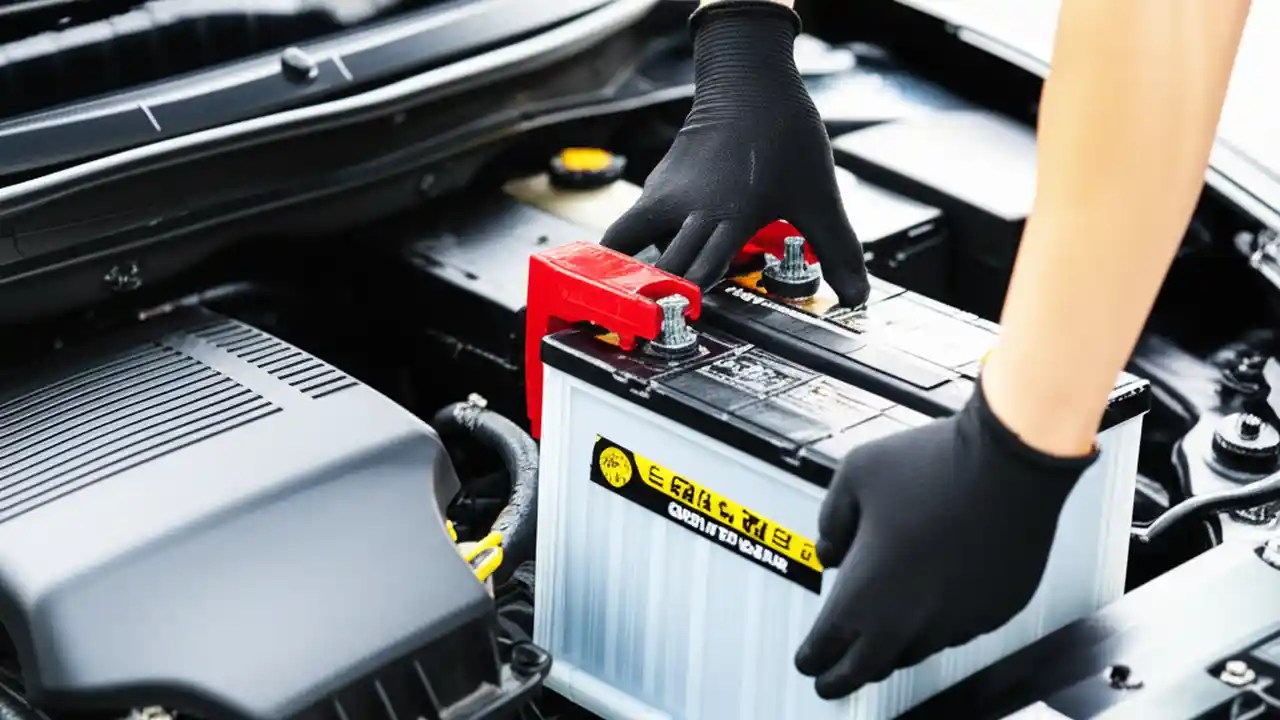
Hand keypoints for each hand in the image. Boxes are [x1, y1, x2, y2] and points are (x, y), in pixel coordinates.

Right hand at [601, 0, 868, 306]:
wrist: (750, 80)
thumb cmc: (784, 134)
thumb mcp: (820, 197)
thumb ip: (838, 250)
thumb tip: (856, 296)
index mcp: (728, 215)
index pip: (696, 271)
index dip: (686, 301)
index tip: (680, 327)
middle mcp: (688, 208)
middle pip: (656, 265)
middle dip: (652, 296)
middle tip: (655, 323)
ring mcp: (666, 194)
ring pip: (628, 241)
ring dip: (633, 267)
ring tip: (643, 292)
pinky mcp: (657, 184)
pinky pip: (640, 223)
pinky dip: (647, 243)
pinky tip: (671, 252)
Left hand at [794, 385, 1095, 698]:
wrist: (1009, 462)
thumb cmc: (934, 465)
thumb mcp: (855, 475)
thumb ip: (832, 520)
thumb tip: (830, 551)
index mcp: (866, 592)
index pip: (827, 646)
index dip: (812, 657)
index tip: (807, 662)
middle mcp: (910, 619)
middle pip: (867, 668)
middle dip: (843, 677)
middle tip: (830, 682)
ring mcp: (956, 621)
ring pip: (914, 650)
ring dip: (892, 647)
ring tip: (880, 639)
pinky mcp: (993, 613)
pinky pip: (957, 628)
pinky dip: (938, 620)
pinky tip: (934, 597)